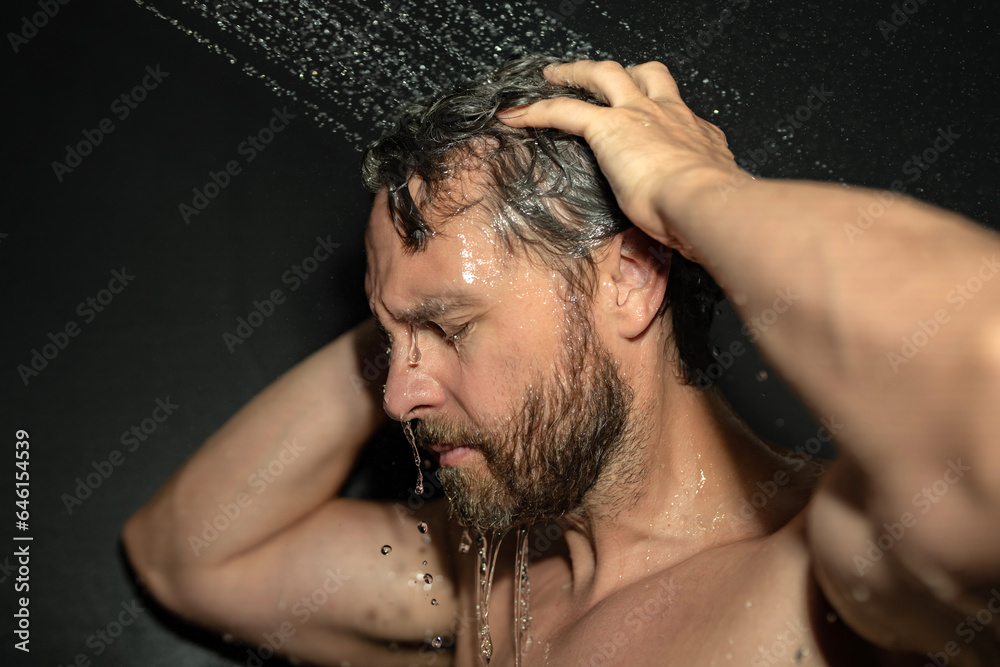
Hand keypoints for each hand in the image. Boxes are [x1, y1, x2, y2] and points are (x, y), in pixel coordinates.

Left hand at [497, 60, 744, 257]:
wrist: (704, 202)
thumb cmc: (707, 212)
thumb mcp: (703, 204)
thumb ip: (690, 205)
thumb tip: (683, 229)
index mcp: (696, 135)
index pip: (676, 111)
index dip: (661, 110)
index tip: (652, 120)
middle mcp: (670, 115)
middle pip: (645, 75)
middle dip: (622, 73)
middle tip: (599, 77)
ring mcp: (639, 115)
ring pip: (604, 75)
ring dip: (576, 73)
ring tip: (553, 77)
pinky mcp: (608, 127)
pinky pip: (564, 110)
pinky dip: (537, 111)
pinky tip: (516, 116)